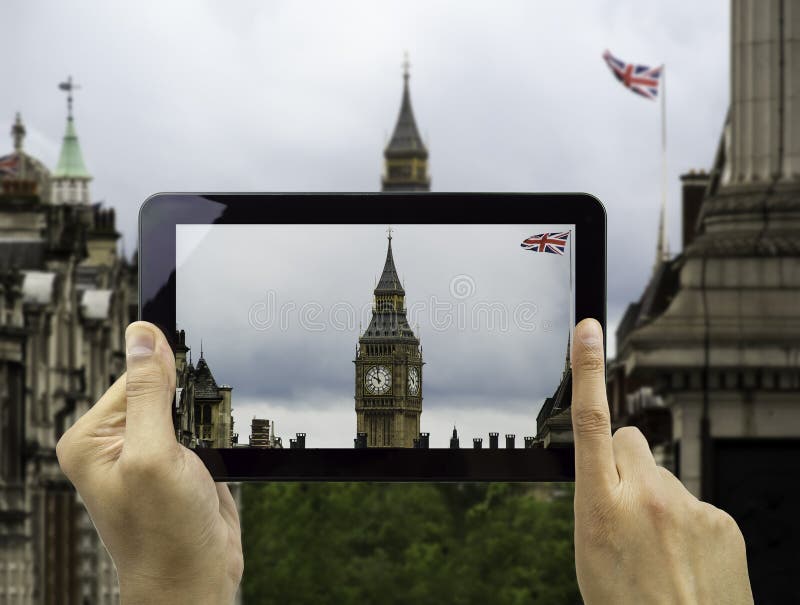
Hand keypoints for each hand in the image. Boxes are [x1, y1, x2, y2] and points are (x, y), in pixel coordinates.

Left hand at [56, 322, 242, 604]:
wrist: (196, 578)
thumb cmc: (163, 533)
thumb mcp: (153, 455)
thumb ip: (148, 392)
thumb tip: (142, 334)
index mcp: (92, 439)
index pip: (133, 376)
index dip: (167, 376)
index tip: (191, 390)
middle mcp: (116, 443)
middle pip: (161, 388)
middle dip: (189, 402)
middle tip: (196, 435)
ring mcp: (149, 453)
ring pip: (185, 406)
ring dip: (205, 418)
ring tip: (204, 449)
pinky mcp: (178, 462)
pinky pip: (199, 426)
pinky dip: (214, 430)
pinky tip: (215, 450)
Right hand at [570, 318, 752, 604]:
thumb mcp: (589, 551)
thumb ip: (598, 500)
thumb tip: (613, 473)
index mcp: (601, 507)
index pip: (590, 422)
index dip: (585, 371)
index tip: (588, 331)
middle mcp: (647, 498)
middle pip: (631, 441)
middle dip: (624, 460)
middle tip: (625, 505)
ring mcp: (690, 507)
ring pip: (663, 477)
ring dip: (658, 502)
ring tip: (659, 550)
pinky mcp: (722, 519)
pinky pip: (695, 502)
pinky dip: (687, 523)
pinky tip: (686, 557)